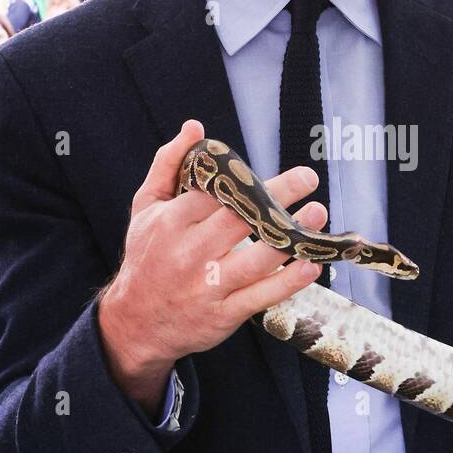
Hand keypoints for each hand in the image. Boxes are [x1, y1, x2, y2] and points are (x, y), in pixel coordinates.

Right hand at [97, 118, 326, 400]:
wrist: (136, 324)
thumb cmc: (146, 257)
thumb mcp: (145, 208)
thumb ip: (167, 165)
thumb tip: (195, 128)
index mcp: (170, 223)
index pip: (212, 194)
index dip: (244, 178)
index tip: (266, 164)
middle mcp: (189, 254)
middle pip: (239, 220)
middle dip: (277, 196)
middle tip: (307, 178)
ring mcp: (208, 286)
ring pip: (256, 259)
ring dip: (290, 236)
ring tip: (316, 213)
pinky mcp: (224, 314)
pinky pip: (262, 296)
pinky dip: (289, 281)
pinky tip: (311, 265)